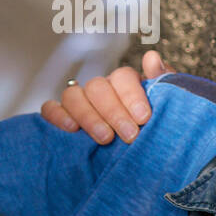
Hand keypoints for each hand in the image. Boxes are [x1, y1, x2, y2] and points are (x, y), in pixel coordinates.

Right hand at [39, 50, 172, 143]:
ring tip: (105, 138)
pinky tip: (71, 129)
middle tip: (129, 135)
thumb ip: (164, 82)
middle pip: (97, 87)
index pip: (122, 76)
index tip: (143, 118)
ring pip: (72, 95)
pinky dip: (57, 115)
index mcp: (124, 83)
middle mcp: (99, 89)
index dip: (131, 95)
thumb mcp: (166, 107)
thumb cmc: (152, 129)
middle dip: (113, 112)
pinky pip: (50, 108)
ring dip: (88, 116)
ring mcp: (78, 102)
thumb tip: (152, 59)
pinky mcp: (59, 117)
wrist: (141, 156)